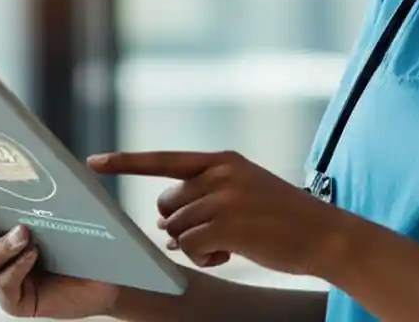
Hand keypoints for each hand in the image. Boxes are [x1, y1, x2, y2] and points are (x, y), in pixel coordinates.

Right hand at [0, 178, 121, 318]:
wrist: (110, 277)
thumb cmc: (86, 239)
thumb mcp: (71, 207)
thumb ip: (59, 184)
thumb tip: (60, 155)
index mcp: (0, 227)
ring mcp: (3, 278)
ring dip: (1, 245)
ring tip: (24, 231)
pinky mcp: (17, 301)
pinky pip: (6, 286)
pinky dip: (16, 268)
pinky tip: (32, 254)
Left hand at [89, 150, 354, 277]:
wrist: (325, 234)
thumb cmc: (284, 218)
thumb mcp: (247, 190)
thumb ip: (207, 196)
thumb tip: (164, 223)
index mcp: (223, 160)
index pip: (164, 160)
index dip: (126, 162)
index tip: (93, 162)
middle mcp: (220, 174)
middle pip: (166, 204)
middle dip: (178, 225)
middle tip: (209, 238)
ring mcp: (224, 198)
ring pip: (176, 229)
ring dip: (194, 246)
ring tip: (227, 246)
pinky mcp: (227, 225)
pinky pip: (190, 248)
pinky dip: (204, 258)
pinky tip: (229, 256)